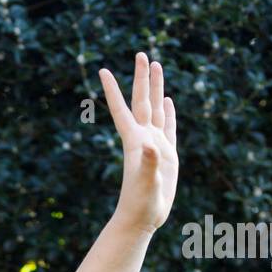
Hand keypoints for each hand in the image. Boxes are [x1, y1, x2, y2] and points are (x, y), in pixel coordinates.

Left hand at [98, 53, 178, 234]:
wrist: (142, 218)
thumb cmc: (140, 203)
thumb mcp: (146, 184)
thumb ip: (149, 164)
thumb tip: (151, 147)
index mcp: (134, 142)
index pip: (122, 110)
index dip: (113, 90)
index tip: (103, 70)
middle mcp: (143, 138)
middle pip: (142, 102)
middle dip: (141, 79)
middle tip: (141, 54)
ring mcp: (155, 144)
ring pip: (157, 109)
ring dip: (156, 88)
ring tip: (156, 66)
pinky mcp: (167, 154)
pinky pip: (168, 127)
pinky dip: (169, 112)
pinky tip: (168, 101)